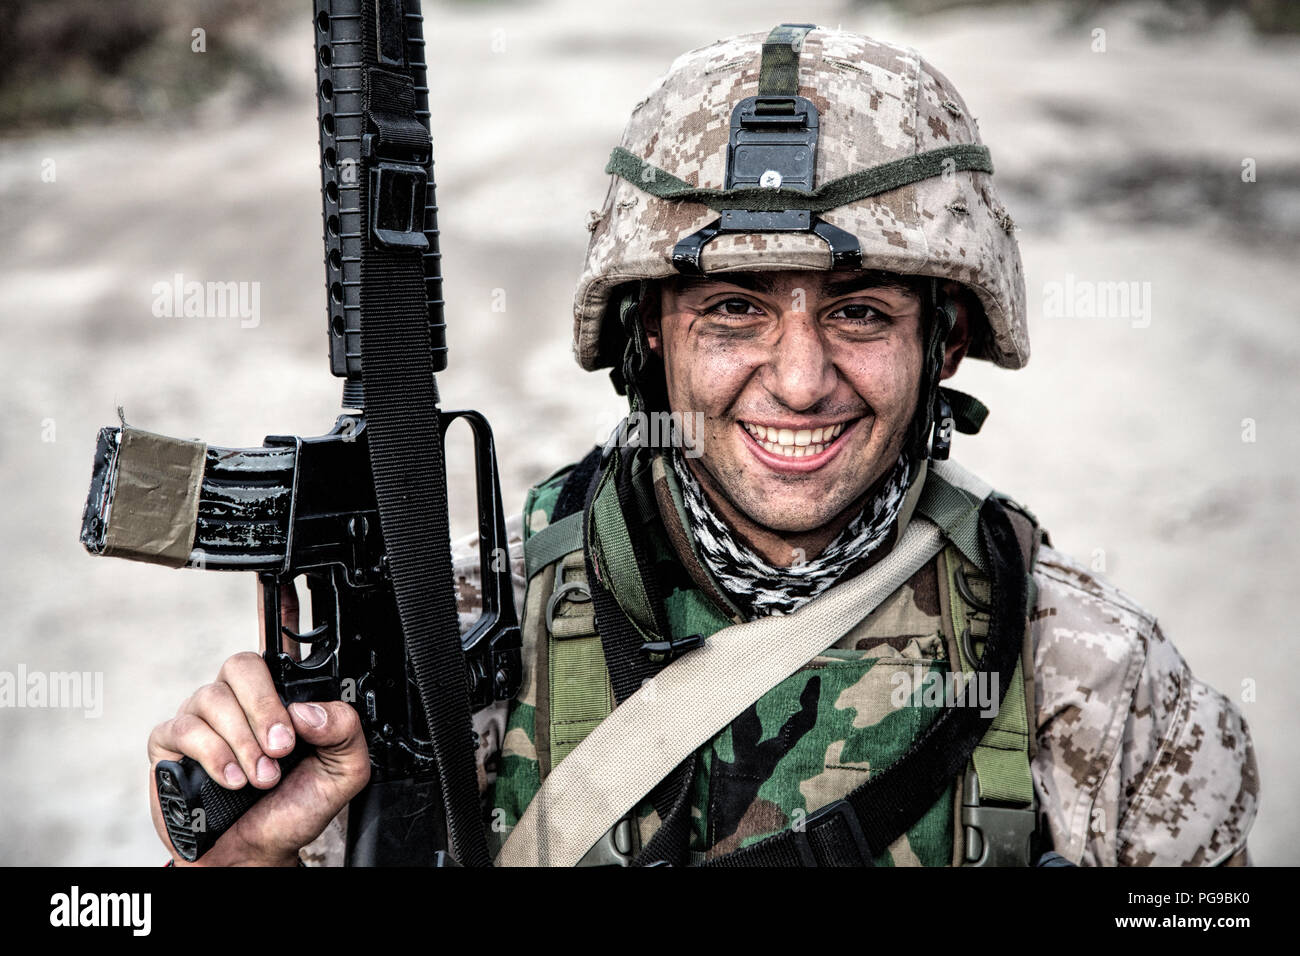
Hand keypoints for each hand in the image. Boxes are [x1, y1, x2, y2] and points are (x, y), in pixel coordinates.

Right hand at [145, 582, 368, 865]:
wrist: (253, 852)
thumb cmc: (294, 808)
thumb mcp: (344, 771)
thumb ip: (344, 732)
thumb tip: (307, 711)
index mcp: (282, 695)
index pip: (278, 642)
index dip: (280, 609)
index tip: (285, 587)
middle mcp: (239, 698)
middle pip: (242, 664)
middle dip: (265, 707)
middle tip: (283, 747)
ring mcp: (201, 716)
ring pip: (213, 698)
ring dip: (243, 742)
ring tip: (261, 777)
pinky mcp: (169, 742)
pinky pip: (184, 729)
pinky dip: (213, 754)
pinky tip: (232, 779)